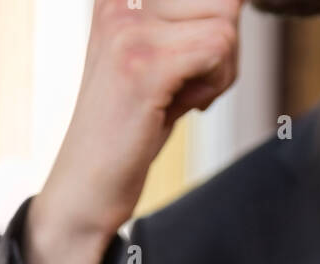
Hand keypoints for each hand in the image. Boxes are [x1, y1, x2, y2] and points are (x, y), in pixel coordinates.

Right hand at [25, 0, 242, 263]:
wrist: (85, 189)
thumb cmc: (123, 137)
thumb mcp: (154, 71)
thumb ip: (183, 36)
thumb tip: (234, 7)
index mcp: (117, 5)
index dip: (216, 28)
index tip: (192, 67)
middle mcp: (120, 9)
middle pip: (221, 4)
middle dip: (224, 52)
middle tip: (194, 88)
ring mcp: (130, 34)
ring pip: (224, 26)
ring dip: (220, 73)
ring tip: (185, 99)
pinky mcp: (145, 67)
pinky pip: (216, 51)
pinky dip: (213, 86)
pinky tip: (186, 107)